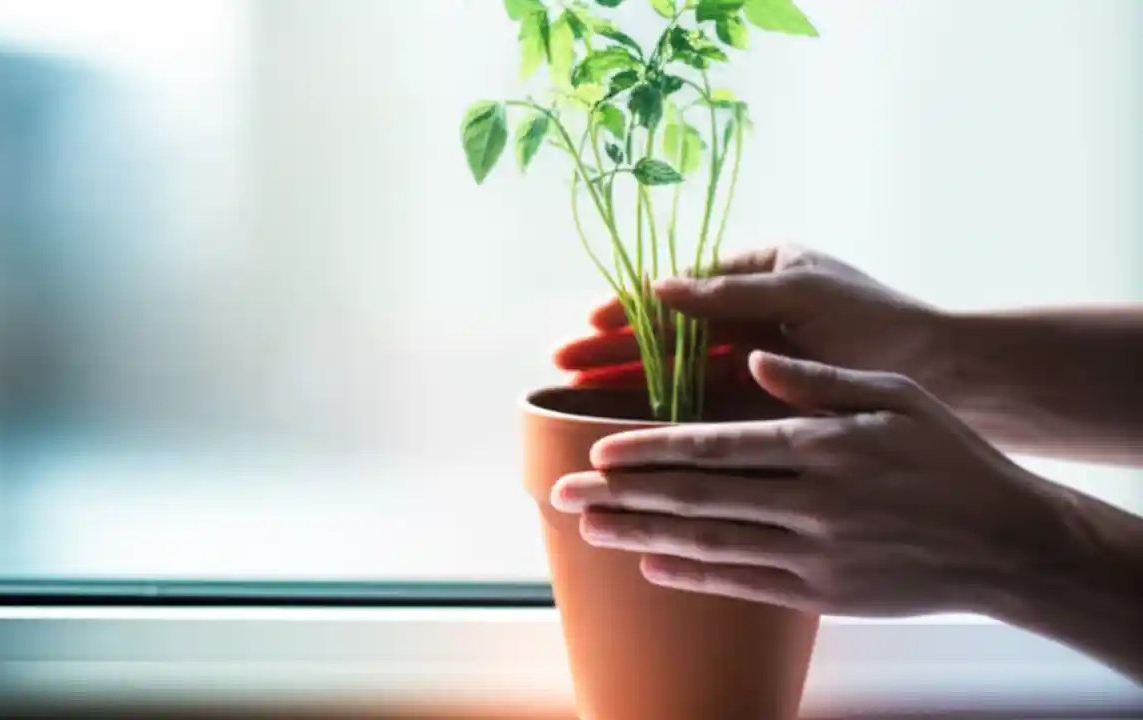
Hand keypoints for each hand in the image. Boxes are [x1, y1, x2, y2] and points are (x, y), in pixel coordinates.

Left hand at [550, 351, 1081, 617]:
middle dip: (622, 494)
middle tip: (564, 491)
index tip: (599, 447)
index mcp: (822, 446)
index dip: (650, 449)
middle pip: (696, 498)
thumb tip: (750, 362)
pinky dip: (692, 576)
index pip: (715, 446)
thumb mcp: (895, 396)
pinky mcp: (823, 594)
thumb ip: (817, 380)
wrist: (1007, 544)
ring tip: (589, 527)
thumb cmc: (950, 457)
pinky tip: (652, 567)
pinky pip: (743, 586)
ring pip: (709, 544)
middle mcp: (811, 504)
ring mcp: (816, 555)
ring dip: (641, 536)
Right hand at [553, 246, 949, 399]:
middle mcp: (752, 317)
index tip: (589, 325)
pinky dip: (669, 416)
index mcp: (761, 273)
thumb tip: (658, 288)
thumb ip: (730, 293)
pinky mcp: (769, 404)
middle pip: (670, 334)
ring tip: (580, 399)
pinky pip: (708, 406)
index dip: (633, 308)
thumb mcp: (802, 293)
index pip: (681, 289)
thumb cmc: (878, 320)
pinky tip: (633, 428)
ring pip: (681, 373)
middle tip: (563, 366)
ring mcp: (758, 362)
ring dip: (632, 385)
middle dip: (617, 350)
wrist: (949, 374)